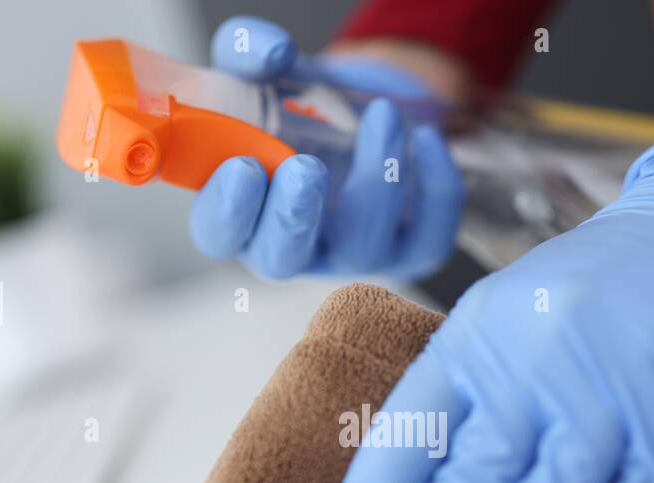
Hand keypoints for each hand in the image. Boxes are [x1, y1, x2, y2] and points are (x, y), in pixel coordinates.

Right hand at [188, 16, 463, 279]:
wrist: (371, 103)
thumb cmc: (304, 97)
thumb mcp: (267, 67)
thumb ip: (249, 52)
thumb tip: (271, 52)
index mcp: (241, 209)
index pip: (219, 233)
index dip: (228, 211)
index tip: (244, 167)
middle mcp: (292, 244)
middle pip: (282, 260)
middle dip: (294, 218)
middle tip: (307, 167)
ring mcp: (351, 255)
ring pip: (361, 246)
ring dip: (375, 178)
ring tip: (383, 114)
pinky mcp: (409, 251)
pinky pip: (427, 239)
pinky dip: (434, 187)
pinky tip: (426, 139)